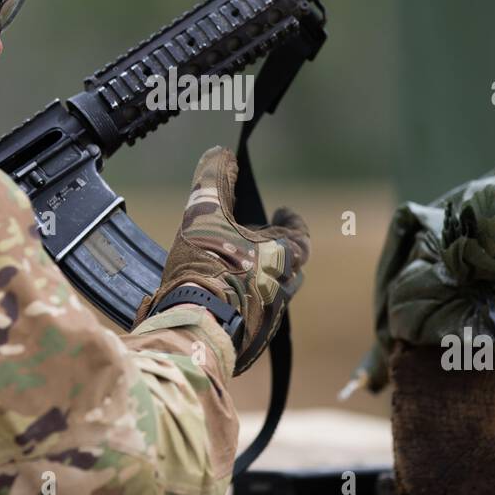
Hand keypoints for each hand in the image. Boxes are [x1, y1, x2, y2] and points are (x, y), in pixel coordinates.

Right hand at [134, 146, 309, 373]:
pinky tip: (223, 300)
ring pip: (275, 293)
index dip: (291, 220)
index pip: (300, 234)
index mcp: (283, 257)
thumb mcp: (204, 214)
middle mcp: (285, 289)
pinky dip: (246, 303)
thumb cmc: (206, 267)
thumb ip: (213, 180)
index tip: (283, 211)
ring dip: (263, 278)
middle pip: (291, 265)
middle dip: (278, 250)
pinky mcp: (251, 341)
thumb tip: (221, 152)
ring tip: (240, 269)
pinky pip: (256, 316)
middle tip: (259, 240)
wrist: (193, 328)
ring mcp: (270, 319)